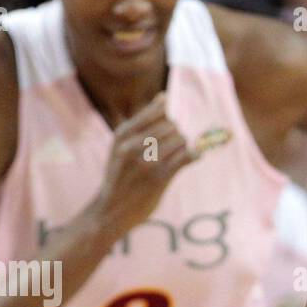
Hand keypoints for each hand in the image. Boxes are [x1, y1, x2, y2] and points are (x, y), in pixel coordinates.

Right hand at [92, 92, 200, 236]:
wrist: (111, 210)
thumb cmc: (120, 176)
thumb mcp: (120, 145)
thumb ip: (141, 123)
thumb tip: (164, 97)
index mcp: (123, 133)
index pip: (158, 110)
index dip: (168, 117)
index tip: (169, 127)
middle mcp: (133, 145)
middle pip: (172, 125)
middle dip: (177, 134)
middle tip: (172, 148)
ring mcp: (146, 161)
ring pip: (180, 140)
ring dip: (184, 147)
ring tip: (178, 157)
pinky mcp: (159, 178)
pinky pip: (186, 157)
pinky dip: (194, 155)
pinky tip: (195, 157)